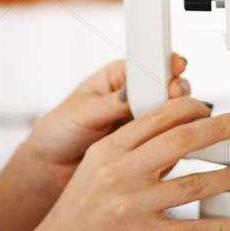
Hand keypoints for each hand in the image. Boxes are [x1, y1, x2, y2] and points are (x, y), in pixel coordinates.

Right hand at [16, 99, 229, 230]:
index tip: (214, 108)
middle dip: (222, 128)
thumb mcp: (94, 173)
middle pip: (181, 139)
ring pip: (195, 183)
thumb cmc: (72, 221)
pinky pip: (193, 229)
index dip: (192, 108)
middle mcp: (119, 174)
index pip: (157, 116)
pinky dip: (225, 228)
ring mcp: (131, 206)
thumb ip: (130, 155)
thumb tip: (173, 143)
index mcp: (108, 151)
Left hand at [22, 55, 190, 182]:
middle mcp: (133, 95)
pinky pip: (166, 135)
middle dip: (176, 90)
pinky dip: (171, 136)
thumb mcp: (82, 114)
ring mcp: (142, 119)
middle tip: (175, 95)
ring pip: (171, 111)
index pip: (147, 63)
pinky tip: (168, 140)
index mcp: (116, 77)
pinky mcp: (146, 142)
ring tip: (171, 120)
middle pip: (167, 85)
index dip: (164, 65)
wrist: (54, 167)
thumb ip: (109, 104)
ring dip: (176, 115)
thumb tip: (130, 93)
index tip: (175, 69)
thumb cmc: (60, 132)